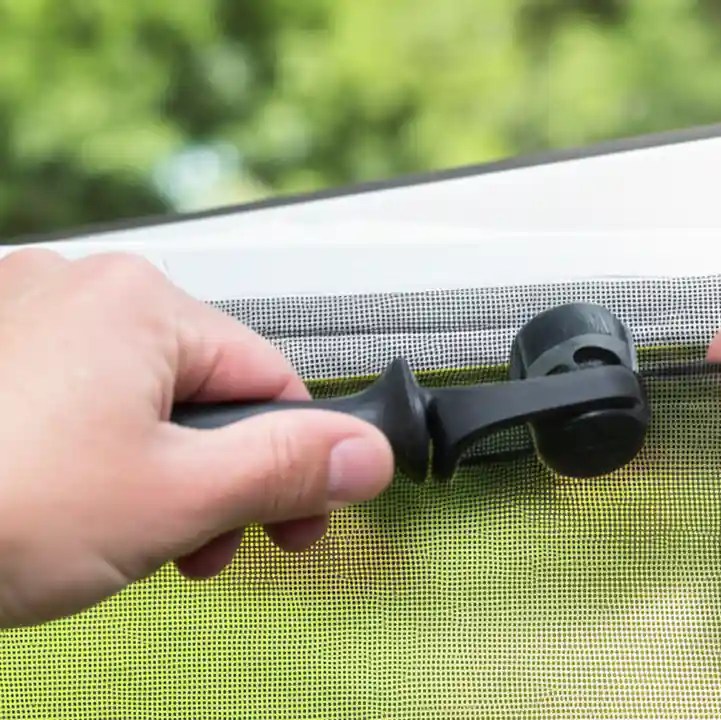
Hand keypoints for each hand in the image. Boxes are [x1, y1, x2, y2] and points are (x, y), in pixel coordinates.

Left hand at [0, 250, 393, 627]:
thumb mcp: (172, 500)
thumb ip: (284, 470)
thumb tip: (367, 454)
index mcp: (139, 302)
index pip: (271, 381)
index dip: (296, 466)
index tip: (296, 527)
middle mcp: (74, 287)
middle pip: (198, 390)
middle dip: (212, 481)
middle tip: (197, 551)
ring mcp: (10, 316)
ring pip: (129, 401)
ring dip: (150, 476)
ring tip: (116, 540)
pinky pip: (63, 400)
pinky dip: (81, 456)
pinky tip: (56, 509)